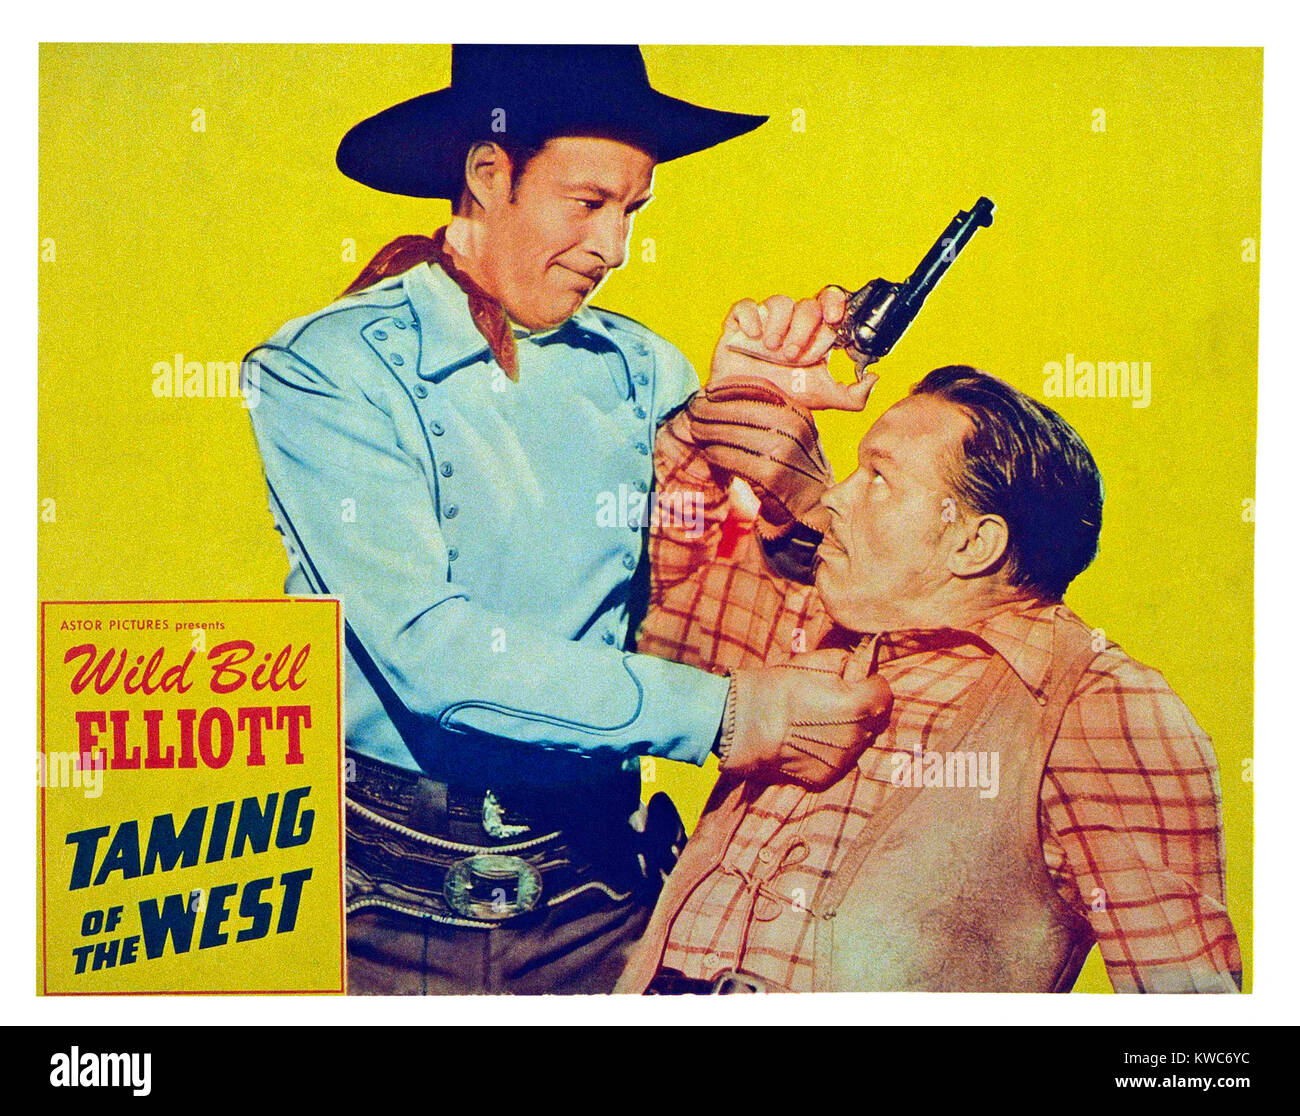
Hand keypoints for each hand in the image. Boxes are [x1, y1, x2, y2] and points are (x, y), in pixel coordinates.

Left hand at [686, 376, 830, 536]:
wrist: (814, 506)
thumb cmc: (795, 467)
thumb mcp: (793, 434)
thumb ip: (770, 414)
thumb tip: (726, 397)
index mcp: (799, 412)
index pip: (760, 387)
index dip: (730, 386)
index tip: (709, 390)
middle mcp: (794, 428)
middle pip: (742, 409)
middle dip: (712, 409)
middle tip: (693, 411)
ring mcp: (784, 452)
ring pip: (733, 433)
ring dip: (709, 431)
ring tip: (696, 430)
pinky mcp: (771, 476)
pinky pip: (733, 459)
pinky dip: (717, 455)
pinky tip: (709, 453)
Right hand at [710, 287, 876, 411]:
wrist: (746, 407)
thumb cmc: (783, 399)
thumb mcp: (822, 399)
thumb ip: (853, 395)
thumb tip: (874, 378)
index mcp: (814, 335)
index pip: (830, 304)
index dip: (835, 304)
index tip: (835, 318)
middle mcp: (792, 325)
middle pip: (807, 306)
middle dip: (803, 329)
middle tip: (793, 355)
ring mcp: (766, 322)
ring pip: (780, 302)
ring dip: (779, 326)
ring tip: (771, 351)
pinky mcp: (740, 324)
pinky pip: (746, 306)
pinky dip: (751, 317)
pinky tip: (752, 337)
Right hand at [720, 649, 892, 790]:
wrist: (743, 722)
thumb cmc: (777, 686)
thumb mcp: (814, 660)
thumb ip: (847, 663)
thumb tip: (861, 669)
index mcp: (860, 705)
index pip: (885, 693)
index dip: (869, 685)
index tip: (855, 682)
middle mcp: (857, 737)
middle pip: (875, 721)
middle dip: (862, 709)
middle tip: (834, 701)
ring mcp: (841, 761)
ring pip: (858, 743)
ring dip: (847, 732)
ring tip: (817, 721)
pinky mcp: (824, 777)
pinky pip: (838, 762)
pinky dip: (829, 751)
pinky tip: (807, 740)